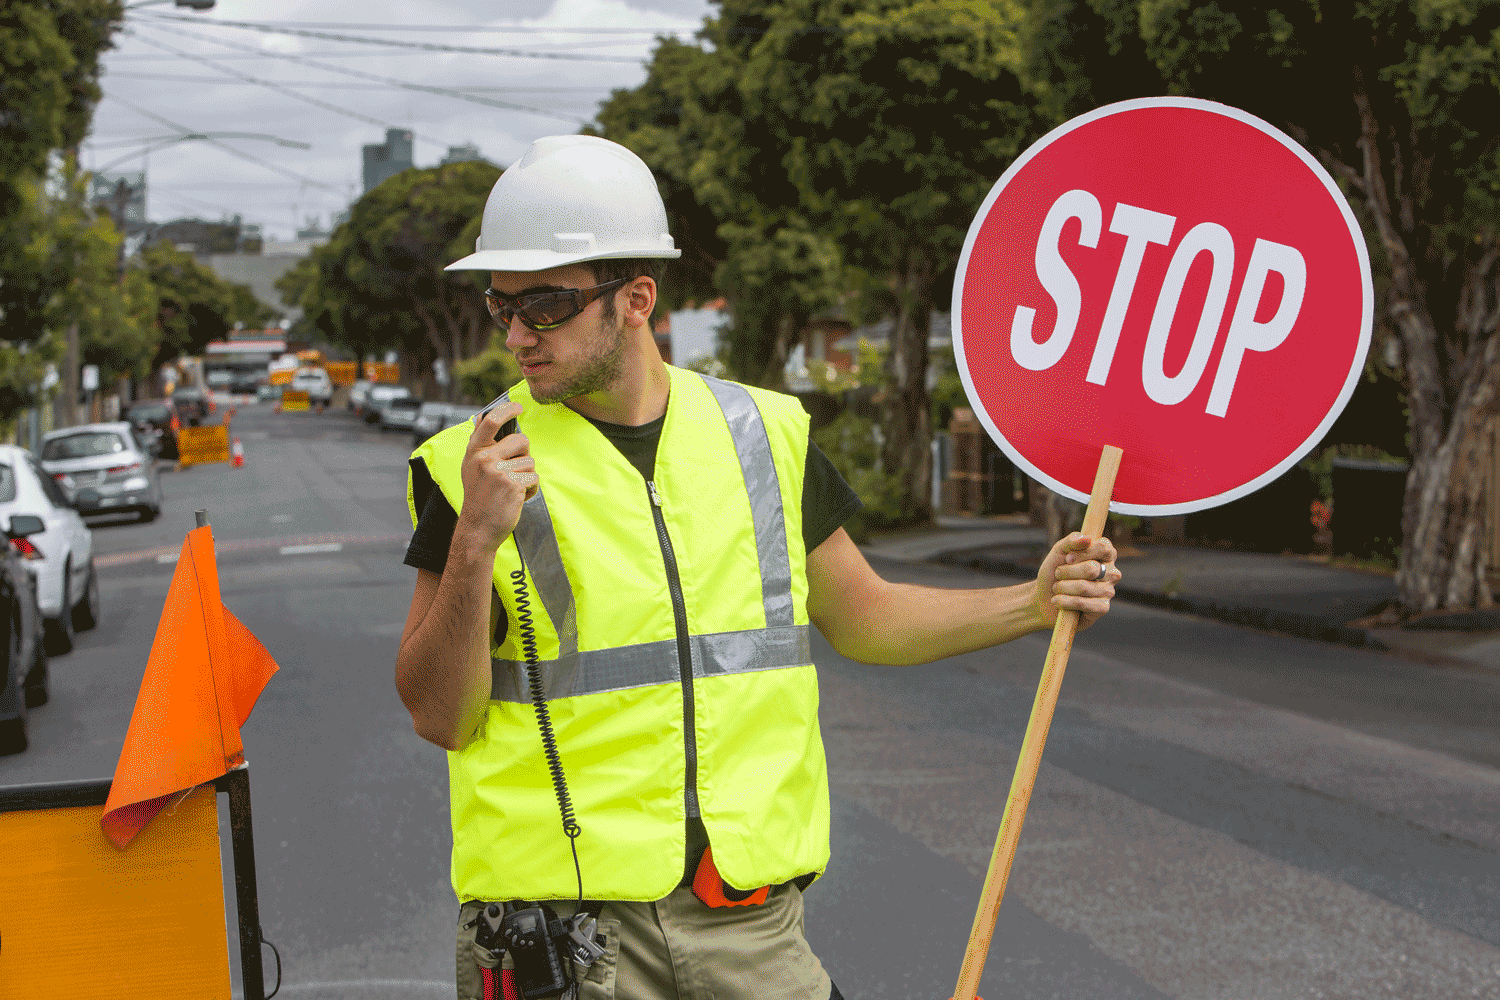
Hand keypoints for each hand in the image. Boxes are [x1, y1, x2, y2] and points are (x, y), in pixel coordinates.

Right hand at [455, 401, 538, 552]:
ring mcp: (498, 471)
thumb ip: (479, 444)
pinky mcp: (513, 484)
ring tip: (511, 488)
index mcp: (474, 452)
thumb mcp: (471, 467)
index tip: (518, 407)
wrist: (478, 528)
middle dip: (524, 454)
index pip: (490, 421)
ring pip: (530, 461)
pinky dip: (530, 489)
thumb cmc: (479, 498)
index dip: (506, 410)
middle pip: (521, 440)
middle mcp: (484, 459)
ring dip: (527, 476)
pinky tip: (516, 498)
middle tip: (513, 471)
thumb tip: (481, 417)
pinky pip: (534, 478)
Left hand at [1032, 532, 1119, 632]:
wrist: (1044, 597)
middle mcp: (1111, 572)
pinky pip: (1084, 604)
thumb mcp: (1059, 551)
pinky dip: (1065, 602)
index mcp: (1105, 555)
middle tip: (1058, 575)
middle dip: (1066, 572)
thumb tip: (1087, 538)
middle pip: (1091, 569)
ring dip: (1062, 587)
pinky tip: (1058, 601)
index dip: (1082, 553)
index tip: (1067, 558)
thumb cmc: (1055, 572)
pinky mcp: (1103, 608)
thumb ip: (1071, 541)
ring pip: (1084, 587)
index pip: (1103, 547)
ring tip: (1056, 588)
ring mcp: (1108, 591)